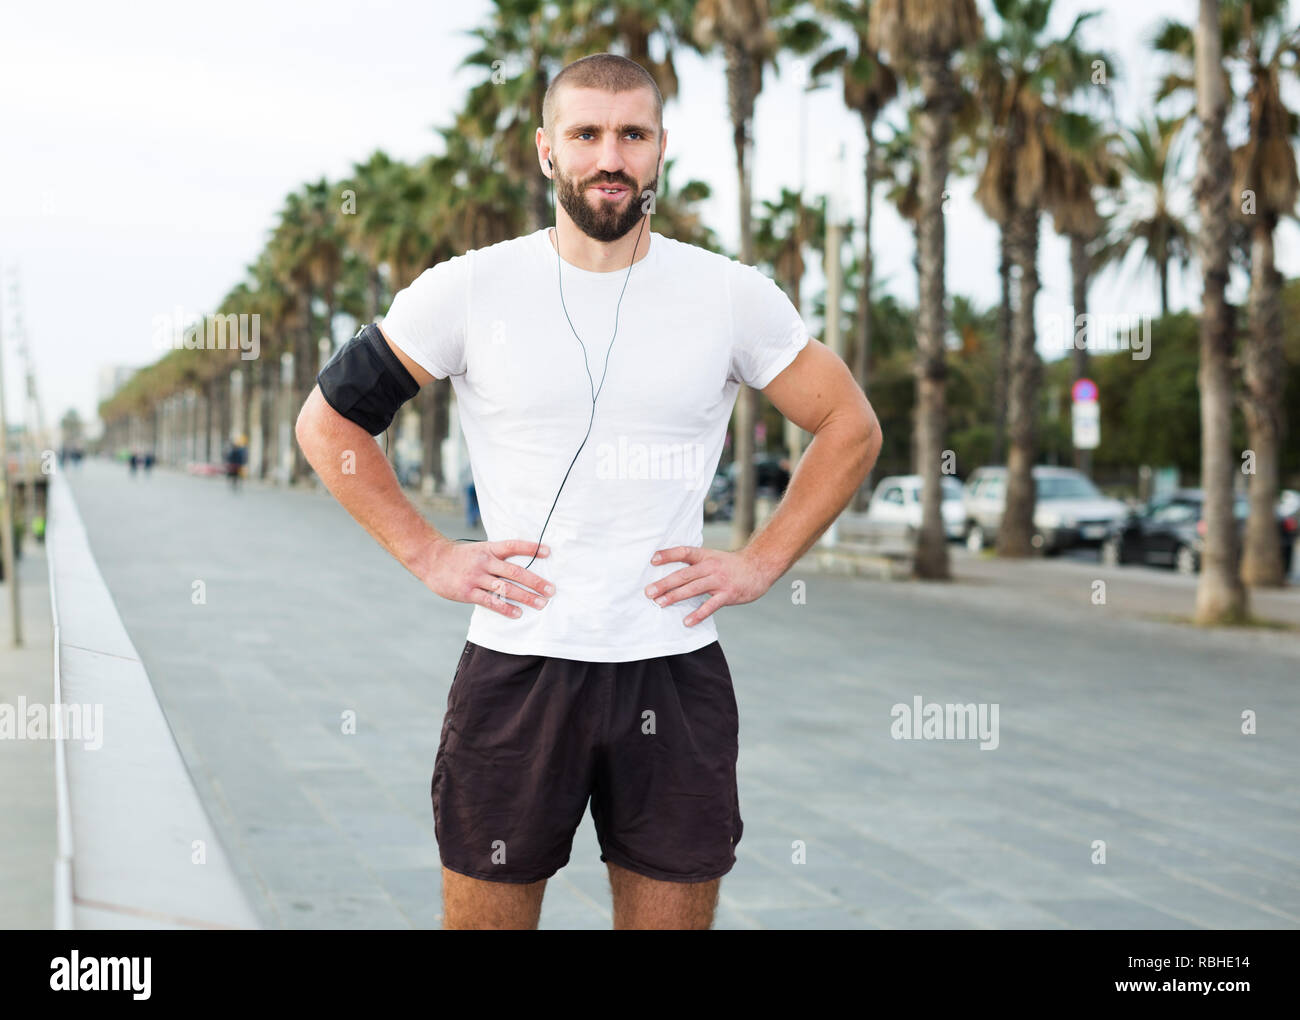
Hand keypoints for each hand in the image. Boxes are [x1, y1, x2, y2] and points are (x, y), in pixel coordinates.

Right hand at [421, 539, 554, 619]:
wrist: (432, 560)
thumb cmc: (460, 557)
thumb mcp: (479, 549)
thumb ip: (497, 556)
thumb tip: (521, 566)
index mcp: (489, 549)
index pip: (513, 546)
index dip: (531, 548)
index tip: (548, 552)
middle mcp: (484, 562)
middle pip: (514, 572)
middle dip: (535, 581)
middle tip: (550, 590)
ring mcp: (476, 577)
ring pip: (505, 588)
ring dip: (525, 597)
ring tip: (540, 604)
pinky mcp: (467, 592)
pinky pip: (490, 601)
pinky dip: (505, 608)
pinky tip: (517, 613)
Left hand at [644, 546, 774, 626]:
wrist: (759, 567)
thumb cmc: (732, 565)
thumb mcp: (714, 558)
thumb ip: (696, 564)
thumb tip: (672, 573)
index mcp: (706, 556)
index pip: (684, 552)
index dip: (668, 555)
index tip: (652, 560)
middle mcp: (711, 567)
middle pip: (684, 574)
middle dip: (665, 583)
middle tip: (648, 592)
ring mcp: (719, 580)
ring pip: (694, 588)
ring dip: (675, 596)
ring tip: (660, 604)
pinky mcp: (728, 594)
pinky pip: (710, 606)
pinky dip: (698, 614)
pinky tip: (687, 622)